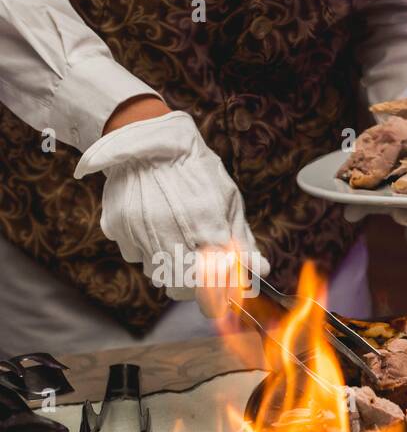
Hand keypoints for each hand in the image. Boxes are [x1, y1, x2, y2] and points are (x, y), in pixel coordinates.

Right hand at [74, 110, 266, 316]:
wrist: (149, 137)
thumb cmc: (197, 171)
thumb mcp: (229, 200)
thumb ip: (243, 239)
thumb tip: (262, 271)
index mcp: (206, 226)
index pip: (212, 283)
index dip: (217, 294)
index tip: (220, 294)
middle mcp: (171, 232)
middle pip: (180, 289)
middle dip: (191, 287)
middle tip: (197, 271)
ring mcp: (141, 230)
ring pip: (156, 274)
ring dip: (167, 267)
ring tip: (174, 239)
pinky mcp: (117, 226)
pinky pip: (133, 255)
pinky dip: (144, 249)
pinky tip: (152, 226)